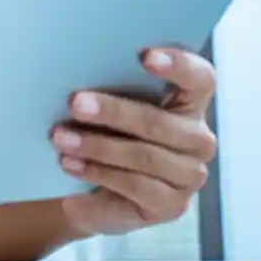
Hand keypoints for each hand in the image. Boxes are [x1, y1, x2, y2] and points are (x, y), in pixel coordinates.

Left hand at [50, 48, 217, 236]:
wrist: (94, 188)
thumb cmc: (105, 132)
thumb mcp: (109, 107)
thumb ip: (108, 86)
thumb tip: (72, 66)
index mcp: (190, 103)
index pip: (200, 78)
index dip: (178, 64)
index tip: (143, 55)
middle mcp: (198, 139)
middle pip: (160, 122)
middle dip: (113, 111)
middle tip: (75, 102)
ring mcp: (189, 175)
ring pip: (144, 156)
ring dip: (97, 146)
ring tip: (60, 138)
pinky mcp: (172, 205)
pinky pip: (135, 186)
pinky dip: (97, 172)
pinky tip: (70, 164)